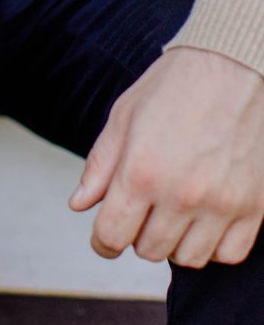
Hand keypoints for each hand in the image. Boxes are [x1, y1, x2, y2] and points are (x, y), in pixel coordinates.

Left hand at [69, 46, 263, 266]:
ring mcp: (220, 204)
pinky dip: (213, 245)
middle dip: (137, 235)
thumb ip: (100, 166)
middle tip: (143, 210)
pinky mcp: (253, 207)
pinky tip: (204, 219)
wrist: (231, 66)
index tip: (105, 238)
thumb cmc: (176, 86)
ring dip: (175, 242)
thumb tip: (79, 204)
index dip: (102, 242)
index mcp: (140, 172)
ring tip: (174, 213)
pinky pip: (229, 254)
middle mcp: (180, 195)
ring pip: (188, 258)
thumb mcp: (124, 117)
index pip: (111, 236)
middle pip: (147, 250)